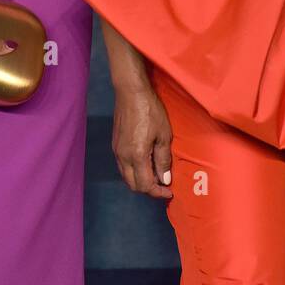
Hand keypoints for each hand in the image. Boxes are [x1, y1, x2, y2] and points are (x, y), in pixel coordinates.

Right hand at [111, 82, 172, 199]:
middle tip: (163, 185)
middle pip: (133, 185)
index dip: (158, 192)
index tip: (169, 191)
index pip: (145, 185)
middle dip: (149, 189)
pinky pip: (123, 167)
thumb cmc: (150, 110)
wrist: (130, 92)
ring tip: (156, 174)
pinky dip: (134, 172)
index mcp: (137, 156)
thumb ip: (163, 160)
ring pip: (126, 177)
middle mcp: (123, 157)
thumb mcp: (163, 135)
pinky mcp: (115, 145)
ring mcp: (117, 151)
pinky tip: (145, 163)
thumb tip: (165, 179)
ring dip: (140, 181)